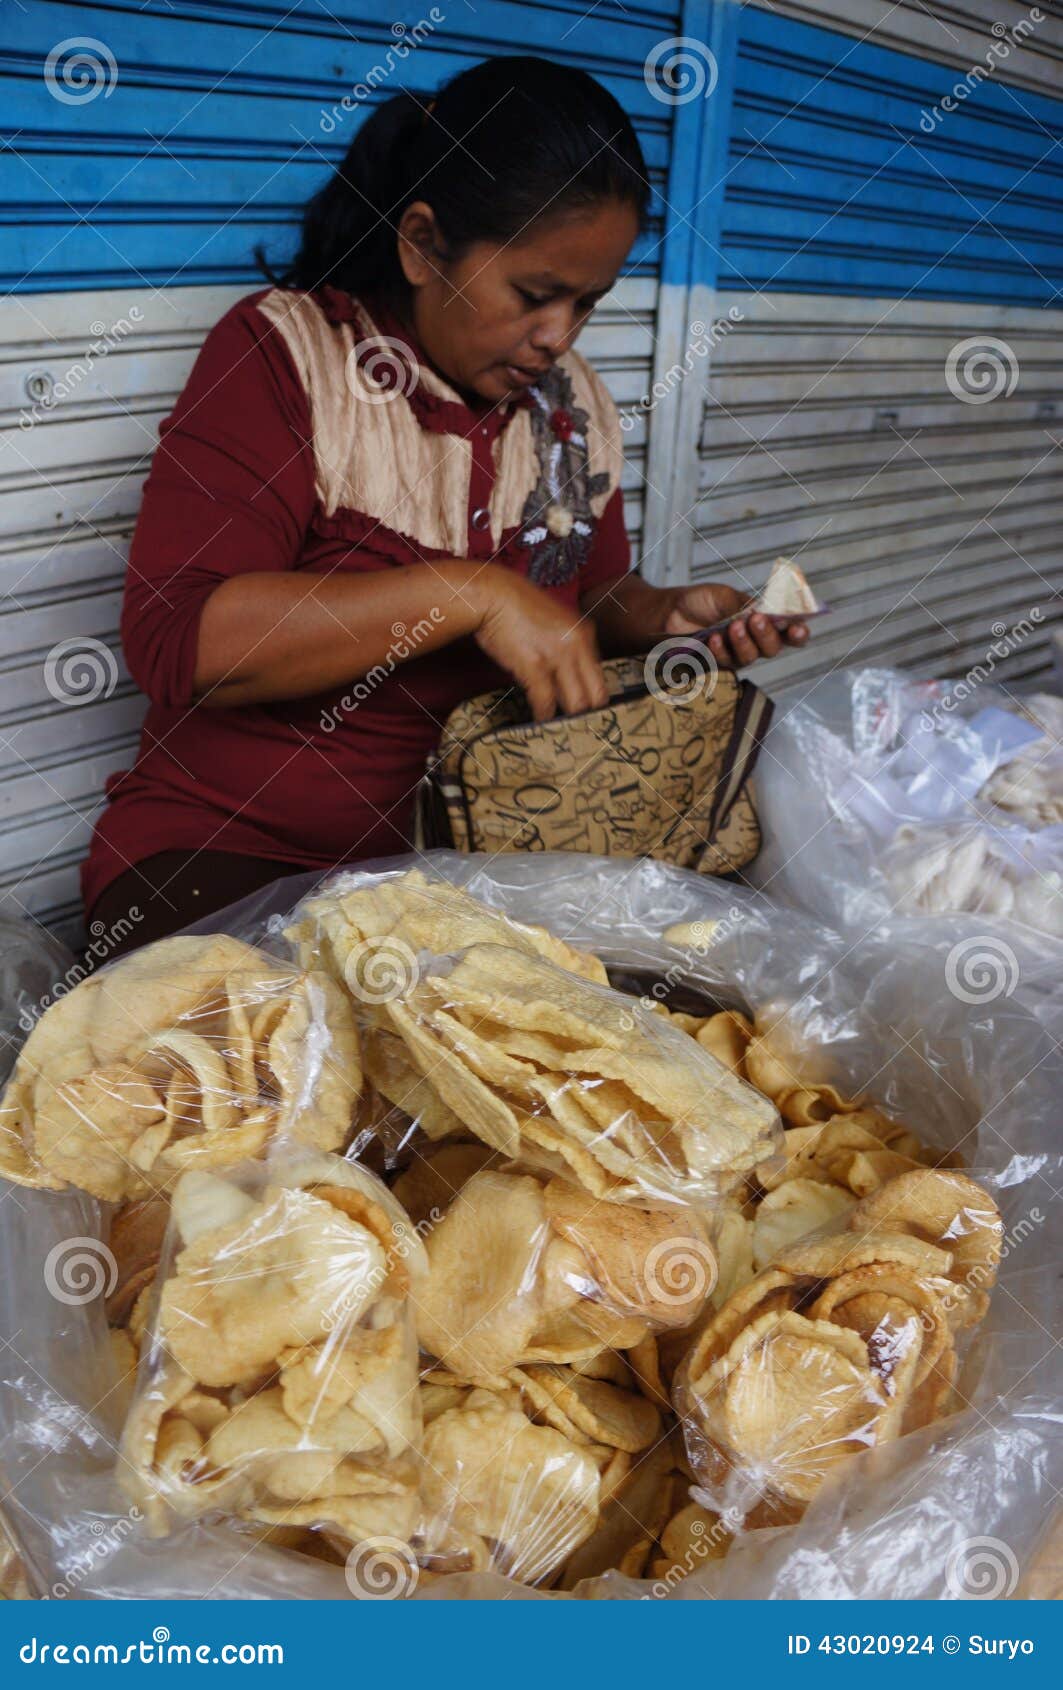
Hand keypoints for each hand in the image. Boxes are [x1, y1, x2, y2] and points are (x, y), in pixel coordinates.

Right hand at [469, 566, 608, 721]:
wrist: (493, 594)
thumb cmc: (517, 606)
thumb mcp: (556, 619)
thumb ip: (569, 643)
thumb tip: (570, 672)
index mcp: (585, 633)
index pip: (601, 677)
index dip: (594, 699)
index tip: (586, 711)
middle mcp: (577, 645)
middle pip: (596, 695)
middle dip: (586, 714)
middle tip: (576, 726)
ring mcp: (558, 656)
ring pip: (576, 704)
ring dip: (566, 719)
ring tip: (558, 726)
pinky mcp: (535, 666)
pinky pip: (546, 702)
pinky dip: (544, 715)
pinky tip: (539, 719)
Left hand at [664, 583, 808, 668]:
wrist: (669, 611)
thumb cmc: (701, 602)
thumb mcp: (726, 596)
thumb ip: (747, 606)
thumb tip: (765, 613)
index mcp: (763, 621)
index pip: (788, 631)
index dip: (798, 632)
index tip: (798, 627)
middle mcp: (754, 641)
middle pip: (773, 648)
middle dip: (767, 635)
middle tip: (756, 620)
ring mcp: (736, 654)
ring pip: (751, 657)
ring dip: (744, 642)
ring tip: (733, 626)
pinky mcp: (717, 664)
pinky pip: (725, 662)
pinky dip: (721, 649)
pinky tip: (714, 637)